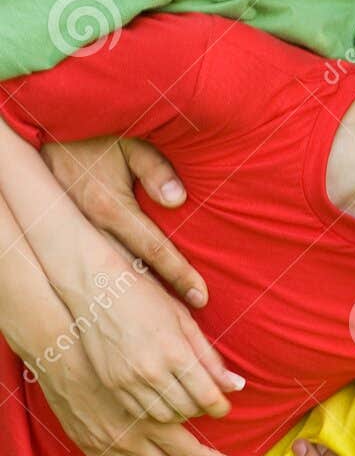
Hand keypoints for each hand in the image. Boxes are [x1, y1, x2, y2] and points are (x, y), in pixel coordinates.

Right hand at [33, 341, 243, 455]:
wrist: (60, 334)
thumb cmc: (121, 323)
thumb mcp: (173, 324)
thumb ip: (206, 358)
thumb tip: (237, 385)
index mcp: (164, 373)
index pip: (206, 404)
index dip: (222, 413)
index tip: (227, 414)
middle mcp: (141, 411)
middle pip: (187, 451)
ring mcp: (115, 431)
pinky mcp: (93, 441)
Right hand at [40, 135, 205, 306]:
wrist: (52, 130)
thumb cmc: (99, 135)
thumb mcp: (131, 142)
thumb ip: (155, 168)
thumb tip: (177, 199)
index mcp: (109, 207)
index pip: (152, 250)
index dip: (179, 274)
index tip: (201, 297)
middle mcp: (90, 228)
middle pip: (129, 274)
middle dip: (158, 299)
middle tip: (186, 325)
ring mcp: (75, 235)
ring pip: (108, 276)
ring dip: (135, 298)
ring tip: (164, 322)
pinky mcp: (66, 236)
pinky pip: (92, 267)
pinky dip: (112, 285)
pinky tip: (129, 302)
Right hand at [67, 260, 243, 425]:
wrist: (95, 288)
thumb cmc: (145, 297)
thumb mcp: (183, 321)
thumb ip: (210, 357)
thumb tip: (236, 385)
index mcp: (174, 351)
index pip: (206, 396)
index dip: (219, 406)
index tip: (223, 406)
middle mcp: (151, 370)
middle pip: (187, 410)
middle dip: (201, 409)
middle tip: (205, 400)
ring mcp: (127, 380)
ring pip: (163, 416)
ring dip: (178, 413)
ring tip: (184, 399)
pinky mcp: (111, 383)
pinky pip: (138, 413)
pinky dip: (154, 412)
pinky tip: (160, 398)